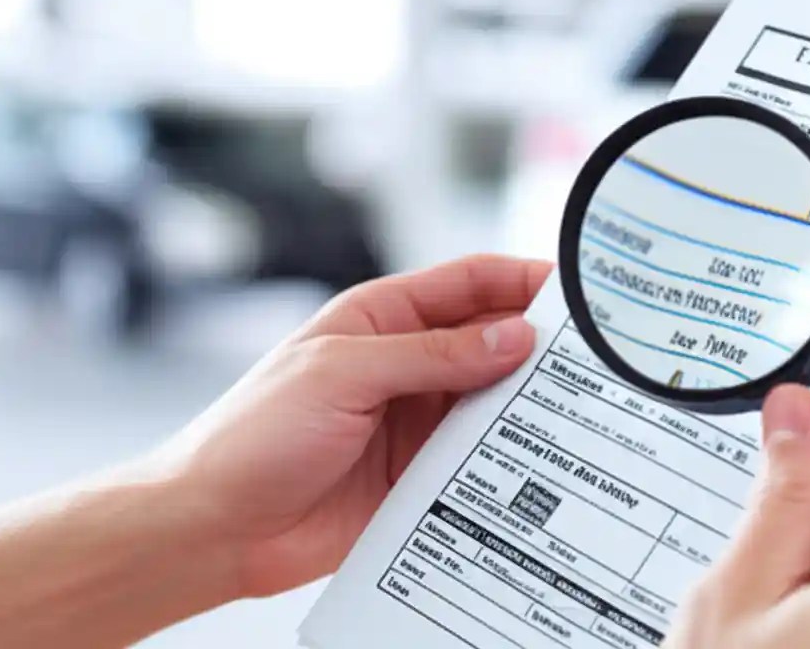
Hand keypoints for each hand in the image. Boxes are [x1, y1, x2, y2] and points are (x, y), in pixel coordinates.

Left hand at [158, 254, 550, 597]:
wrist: (214, 528)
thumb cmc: (251, 435)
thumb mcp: (342, 374)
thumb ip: (431, 355)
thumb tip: (512, 337)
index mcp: (383, 317)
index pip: (469, 283)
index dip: (523, 280)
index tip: (576, 294)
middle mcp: (406, 364)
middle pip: (492, 341)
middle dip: (541, 345)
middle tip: (595, 357)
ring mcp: (416, 420)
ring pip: (494, 402)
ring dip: (531, 404)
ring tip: (585, 408)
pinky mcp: (421, 475)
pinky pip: (480, 459)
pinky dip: (512, 457)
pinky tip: (542, 460)